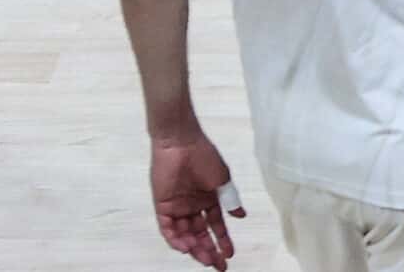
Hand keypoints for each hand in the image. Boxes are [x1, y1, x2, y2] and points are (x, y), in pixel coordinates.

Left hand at [150, 134, 242, 267]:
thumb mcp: (222, 180)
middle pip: (200, 235)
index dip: (223, 240)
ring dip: (194, 248)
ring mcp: (177, 208)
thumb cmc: (204, 157)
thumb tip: (240, 216)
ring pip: (185, 235)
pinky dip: (175, 240)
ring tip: (204, 259)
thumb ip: (230, 199)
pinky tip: (185, 248)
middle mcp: (193, 207)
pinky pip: (168, 228)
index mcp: (209, 200)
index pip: (215, 226)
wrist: (182, 143)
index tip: (230, 254)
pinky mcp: (163, 207)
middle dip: (209, 251)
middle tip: (218, 265)